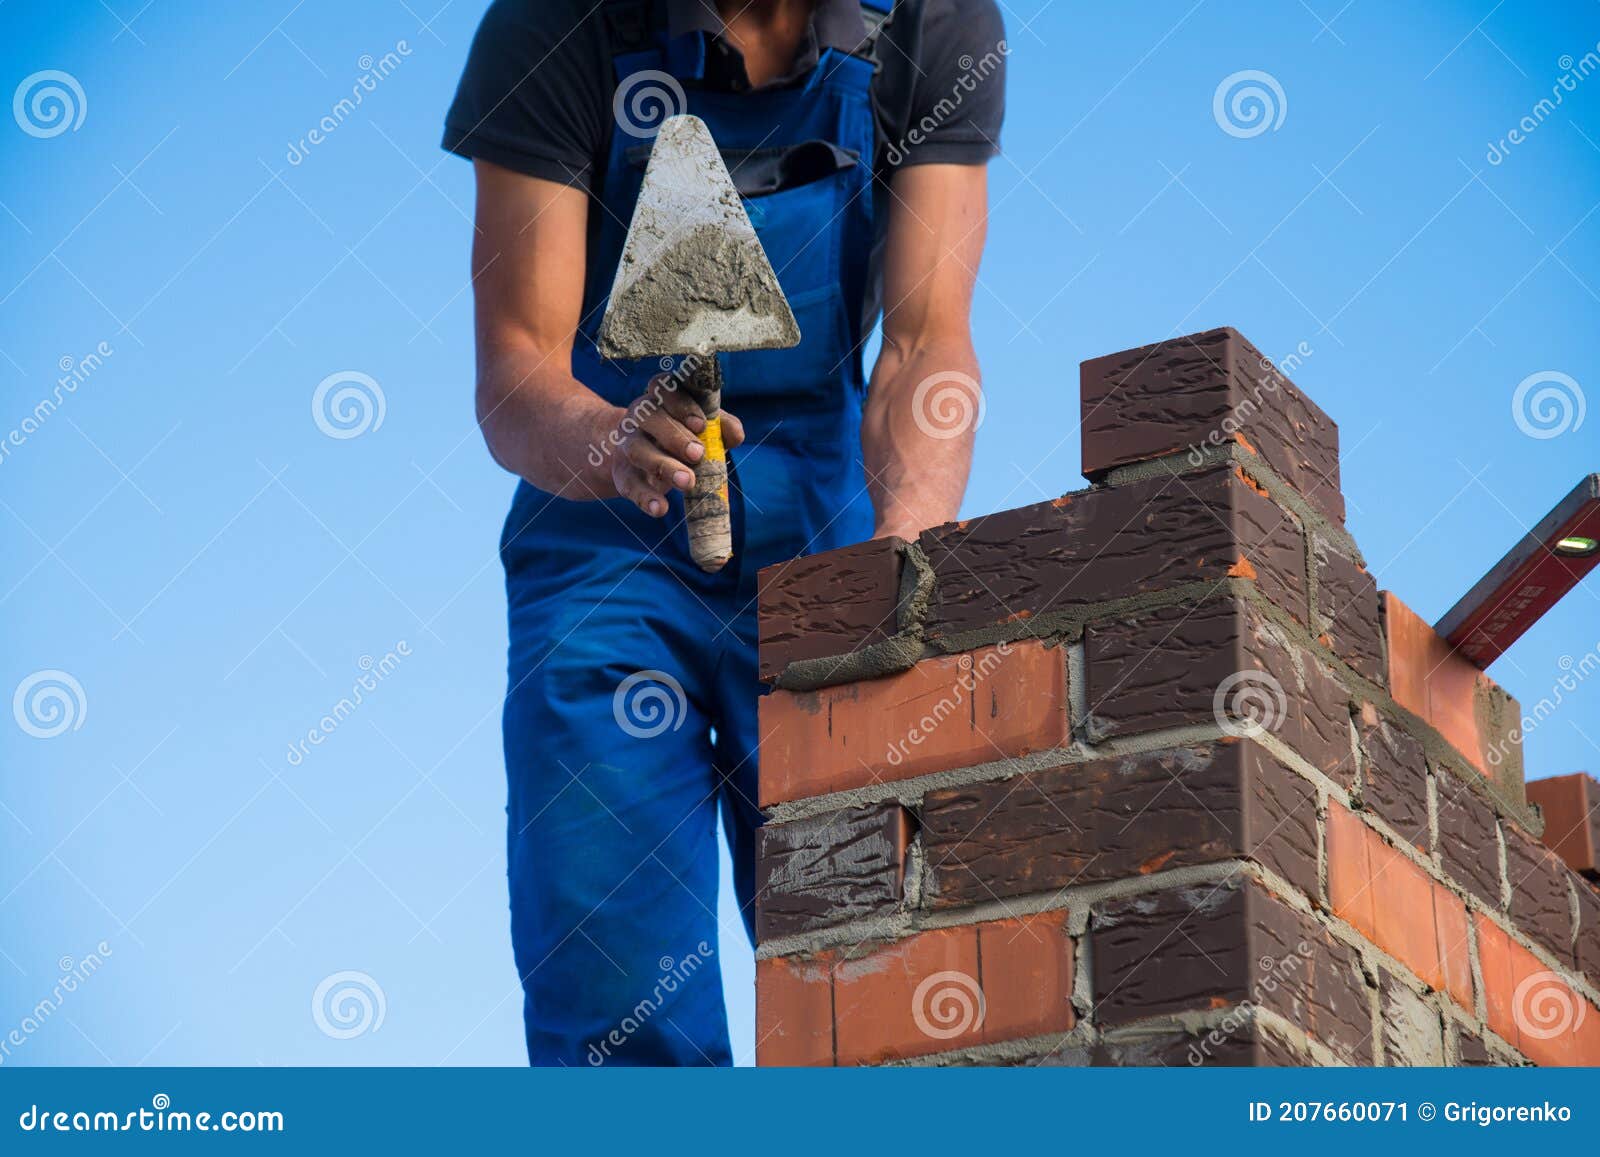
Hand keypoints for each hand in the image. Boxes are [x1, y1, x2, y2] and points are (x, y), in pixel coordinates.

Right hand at [604, 373, 744, 516]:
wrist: (637, 457)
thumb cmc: (679, 435)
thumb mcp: (699, 426)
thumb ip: (720, 425)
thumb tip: (736, 435)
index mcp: (660, 398)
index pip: (663, 387)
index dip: (681, 404)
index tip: (701, 424)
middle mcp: (639, 417)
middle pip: (649, 418)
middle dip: (675, 436)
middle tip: (698, 454)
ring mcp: (628, 445)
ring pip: (638, 450)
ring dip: (663, 466)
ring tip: (688, 482)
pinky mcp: (623, 475)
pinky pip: (630, 485)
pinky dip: (646, 498)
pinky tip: (661, 509)